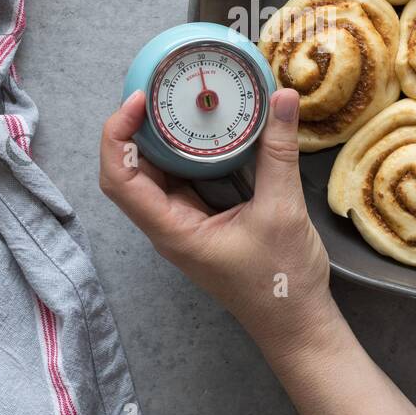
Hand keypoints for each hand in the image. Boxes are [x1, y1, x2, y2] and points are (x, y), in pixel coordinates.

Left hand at [99, 88, 336, 350]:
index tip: (138, 101)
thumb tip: (280, 98)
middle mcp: (168, 226)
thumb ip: (278, 153)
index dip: (117, 135)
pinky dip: (188, 152)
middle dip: (137, 127)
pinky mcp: (203, 222)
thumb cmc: (282, 282)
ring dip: (162, 138)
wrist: (297, 325)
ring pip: (156, 175)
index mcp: (172, 230)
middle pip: (131, 170)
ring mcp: (184, 225)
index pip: (119, 179)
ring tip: (178, 100)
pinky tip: (208, 130)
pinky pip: (183, 181)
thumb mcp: (283, 210)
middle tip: (160, 89)